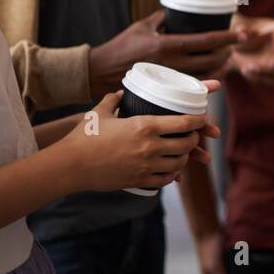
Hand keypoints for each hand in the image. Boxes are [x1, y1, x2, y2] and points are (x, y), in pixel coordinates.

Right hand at [58, 90, 221, 192]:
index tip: (203, 118)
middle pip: (186, 144)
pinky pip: (165, 179)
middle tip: (193, 136)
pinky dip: (172, 174)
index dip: (197, 121)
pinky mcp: (139, 181)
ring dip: (185, 157)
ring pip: (179, 163)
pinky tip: (171, 170)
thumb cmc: (83, 136)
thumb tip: (119, 93)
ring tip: (183, 152)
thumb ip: (112, 100)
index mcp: (144, 126)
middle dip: (194, 139)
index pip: (183, 123)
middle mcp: (150, 147)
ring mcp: (146, 166)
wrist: (70, 165)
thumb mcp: (99, 113)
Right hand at [89, 10, 244, 96]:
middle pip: (212, 60)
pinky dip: (208, 81)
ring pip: (206, 76)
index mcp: (167, 45)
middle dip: (228, 52)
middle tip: (235, 45)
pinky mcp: (166, 89)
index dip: (227, 37)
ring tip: (227, 57)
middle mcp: (172, 64)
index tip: (242, 33)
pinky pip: (194, 87)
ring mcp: (170, 79)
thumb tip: (177, 10)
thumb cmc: (120, 47)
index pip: (206, 41)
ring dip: (221, 67)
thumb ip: (162, 18)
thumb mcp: (142, 26)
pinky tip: (215, 76)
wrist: (99, 72)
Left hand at [228, 15, 273, 85]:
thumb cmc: (240, 30)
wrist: (231, 47)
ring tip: (248, 66)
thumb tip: (242, 33)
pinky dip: (259, 77)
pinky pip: (272, 81)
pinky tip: (245, 70)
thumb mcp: (237, 23)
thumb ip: (240, 26)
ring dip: (267, 72)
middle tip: (270, 64)